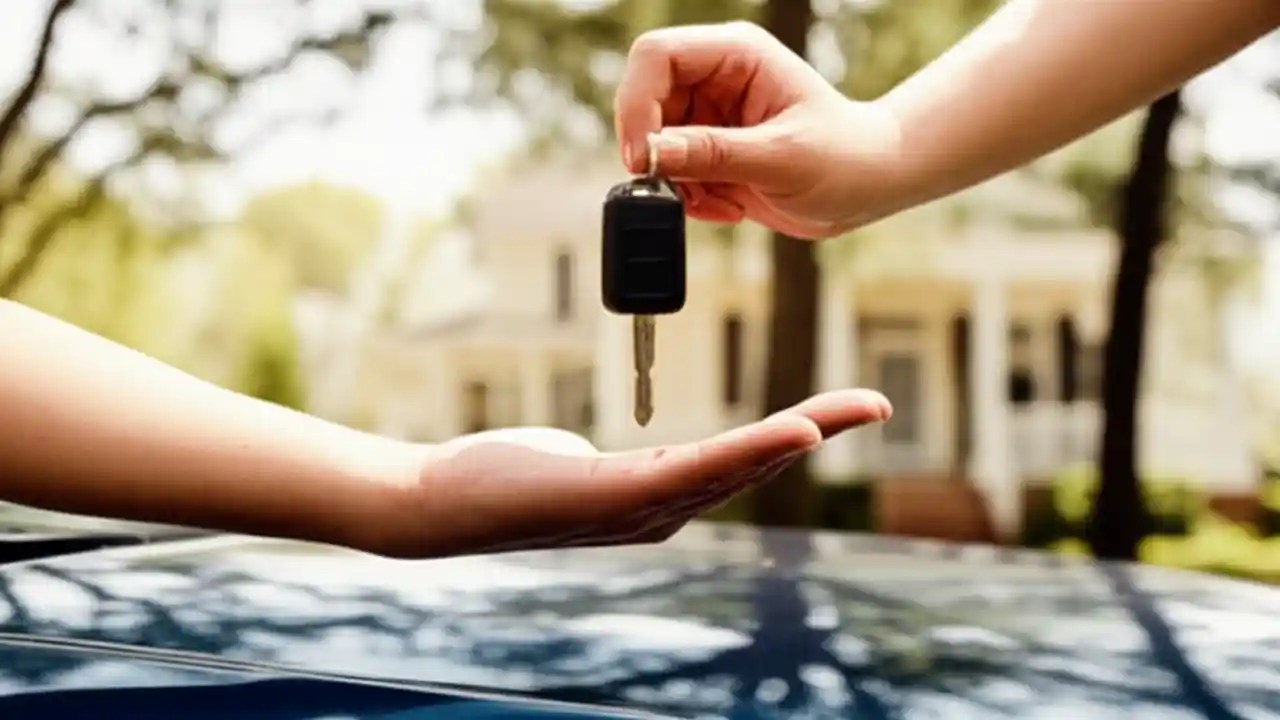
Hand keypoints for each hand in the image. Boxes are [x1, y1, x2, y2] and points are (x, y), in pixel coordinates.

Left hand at [378, 389, 889, 558]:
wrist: (440, 503)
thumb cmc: (507, 479)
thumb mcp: (584, 465)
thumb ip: (631, 470)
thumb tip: (652, 462)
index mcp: (659, 499)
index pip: (742, 464)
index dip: (796, 437)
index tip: (844, 410)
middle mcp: (662, 513)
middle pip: (756, 466)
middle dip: (820, 431)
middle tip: (876, 402)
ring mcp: (643, 510)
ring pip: (738, 468)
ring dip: (798, 437)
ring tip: (849, 411)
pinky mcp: (618, 498)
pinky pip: (697, 469)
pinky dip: (752, 452)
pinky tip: (790, 432)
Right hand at [613, 21, 905, 239]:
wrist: (870, 186)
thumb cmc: (846, 157)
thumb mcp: (781, 157)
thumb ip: (714, 154)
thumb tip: (653, 154)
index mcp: (736, 54)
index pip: (656, 56)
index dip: (637, 104)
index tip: (644, 157)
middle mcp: (716, 77)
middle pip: (645, 102)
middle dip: (658, 154)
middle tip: (683, 190)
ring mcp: (710, 114)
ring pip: (654, 144)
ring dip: (678, 184)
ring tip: (724, 201)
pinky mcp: (710, 150)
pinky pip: (672, 173)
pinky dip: (692, 198)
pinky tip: (730, 205)